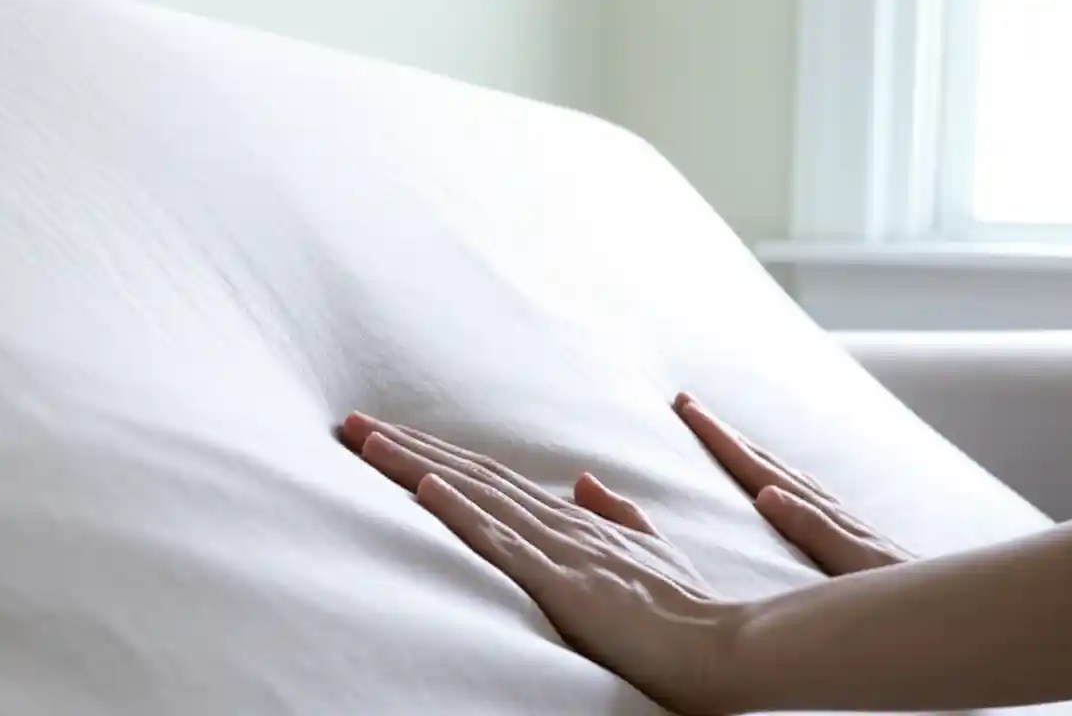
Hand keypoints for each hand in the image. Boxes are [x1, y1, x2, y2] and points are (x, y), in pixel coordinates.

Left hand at [339, 412, 745, 714]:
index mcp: (572, 520)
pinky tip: (425, 487)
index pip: (490, 478)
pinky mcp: (563, 585)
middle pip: (468, 474)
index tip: (391, 436)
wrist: (722, 648)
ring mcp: (560, 550)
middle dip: (406, 447)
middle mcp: (558, 523)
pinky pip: (503, 542)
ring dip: (416, 466)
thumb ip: (617, 513)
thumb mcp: (650, 551)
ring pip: (475, 495)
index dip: (438, 455)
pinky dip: (461, 512)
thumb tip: (584, 480)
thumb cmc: (685, 608)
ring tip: (364, 441)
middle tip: (350, 424)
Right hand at [673, 393, 912, 574]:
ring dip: (747, 450)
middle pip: (764, 460)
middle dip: (724, 432)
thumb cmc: (904, 598)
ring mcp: (840, 520)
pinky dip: (777, 477)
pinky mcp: (851, 536)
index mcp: (820, 514)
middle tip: (687, 402)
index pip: (756, 468)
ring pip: (781, 473)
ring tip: (721, 433)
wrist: (956, 610)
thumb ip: (813, 530)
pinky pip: (801, 494)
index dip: (719, 438)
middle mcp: (828, 509)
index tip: (687, 408)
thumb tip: (766, 493)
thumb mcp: (856, 568)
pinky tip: (777, 483)